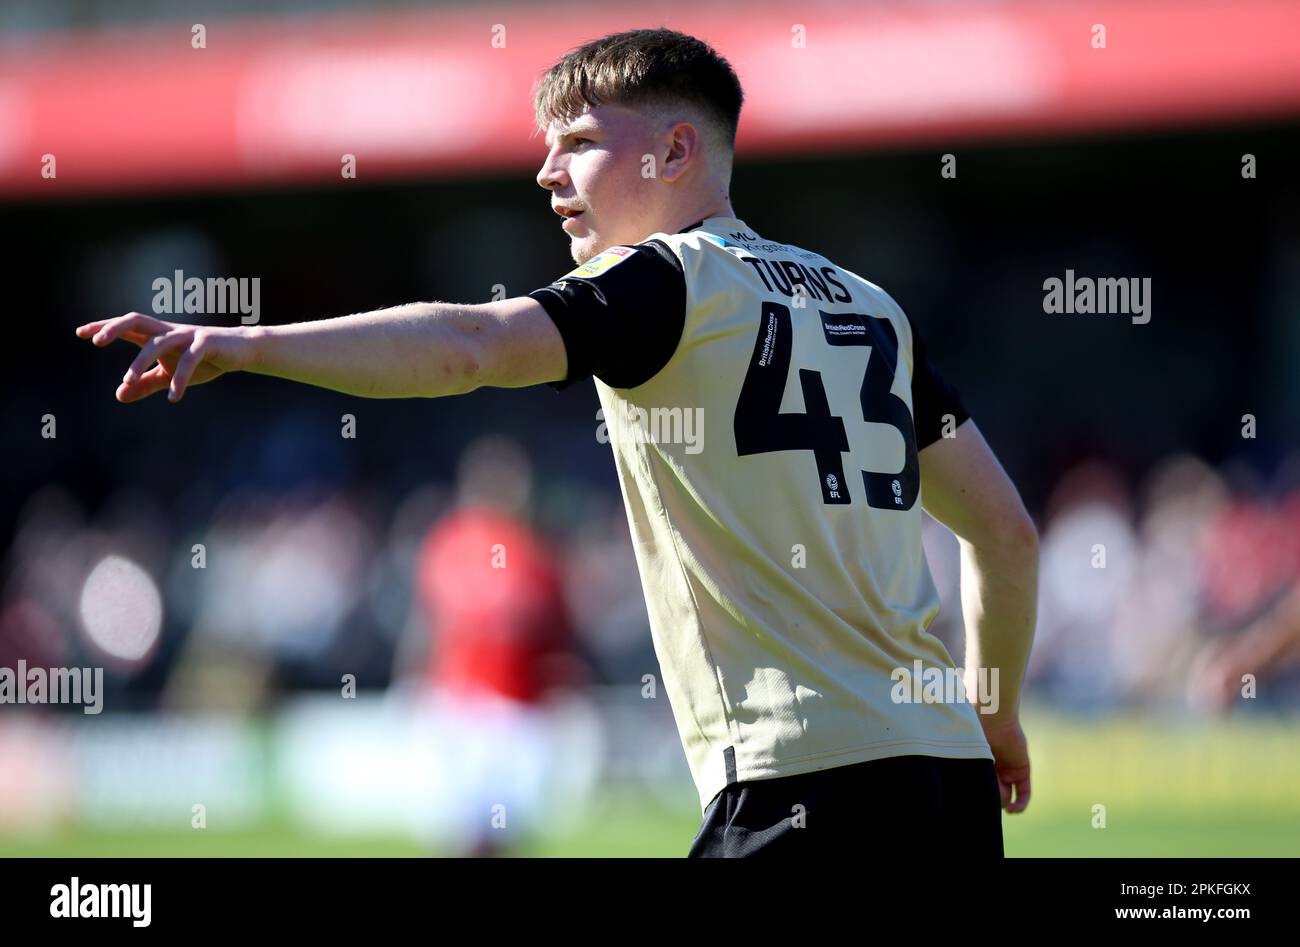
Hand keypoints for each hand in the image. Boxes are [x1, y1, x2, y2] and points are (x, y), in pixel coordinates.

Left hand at [75, 312, 256, 402]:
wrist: (242, 352)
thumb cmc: (204, 361)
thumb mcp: (169, 374)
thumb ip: (145, 383)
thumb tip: (118, 394)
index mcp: (158, 335)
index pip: (126, 327)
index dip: (103, 327)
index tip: (80, 332)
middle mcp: (169, 331)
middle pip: (137, 321)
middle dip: (115, 328)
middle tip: (96, 341)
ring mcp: (188, 335)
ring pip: (158, 341)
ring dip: (140, 360)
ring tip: (127, 379)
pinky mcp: (207, 344)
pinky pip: (189, 360)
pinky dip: (179, 378)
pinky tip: (173, 396)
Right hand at [977, 714, 1030, 812]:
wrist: (993, 718)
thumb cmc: (976, 734)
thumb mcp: (973, 758)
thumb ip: (980, 778)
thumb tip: (990, 801)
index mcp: (977, 764)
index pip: (980, 788)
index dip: (979, 796)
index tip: (975, 801)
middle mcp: (992, 770)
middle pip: (993, 795)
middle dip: (991, 798)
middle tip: (987, 795)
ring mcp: (1007, 771)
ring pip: (1007, 796)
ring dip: (1003, 801)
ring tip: (998, 790)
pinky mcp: (1022, 770)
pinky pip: (1023, 792)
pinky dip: (1020, 804)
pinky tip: (1013, 810)